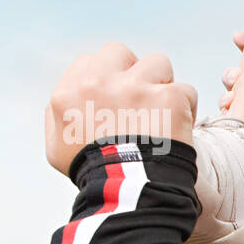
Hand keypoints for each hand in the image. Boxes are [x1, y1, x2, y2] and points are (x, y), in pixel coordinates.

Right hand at [45, 42, 197, 174]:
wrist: (129, 190)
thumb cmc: (93, 173)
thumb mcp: (58, 147)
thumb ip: (56, 115)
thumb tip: (67, 95)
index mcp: (69, 92)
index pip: (90, 62)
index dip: (107, 78)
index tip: (117, 99)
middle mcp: (100, 82)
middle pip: (119, 52)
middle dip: (132, 71)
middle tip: (140, 98)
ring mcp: (136, 87)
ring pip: (157, 63)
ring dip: (162, 83)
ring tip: (162, 110)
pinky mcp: (168, 97)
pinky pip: (185, 90)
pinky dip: (186, 107)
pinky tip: (180, 126)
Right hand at [220, 34, 243, 192]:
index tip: (237, 37)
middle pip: (243, 76)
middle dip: (235, 71)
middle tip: (237, 76)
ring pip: (231, 92)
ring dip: (229, 89)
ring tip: (235, 95)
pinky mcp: (243, 129)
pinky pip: (227, 113)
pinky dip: (226, 108)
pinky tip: (230, 109)